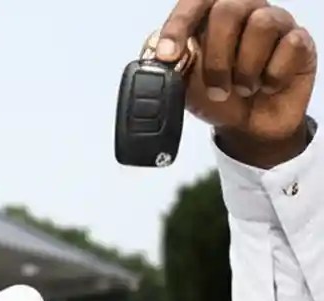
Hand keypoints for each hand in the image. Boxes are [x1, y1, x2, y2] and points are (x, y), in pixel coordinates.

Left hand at [157, 0, 316, 165]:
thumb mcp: (184, 86)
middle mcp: (243, 12)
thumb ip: (173, 65)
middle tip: (217, 89)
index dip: (179, 25)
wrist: (248, 127)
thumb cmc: (217, 98)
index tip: (168, 56)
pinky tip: (268, 86)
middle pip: (228, 9)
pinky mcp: (299, 40)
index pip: (195, 2)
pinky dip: (273, 75)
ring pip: (261, 24)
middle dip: (217, 57)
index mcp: (210, 18)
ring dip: (246, 68)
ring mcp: (274, 23)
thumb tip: (161, 53)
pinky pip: (290, 45)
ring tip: (244, 89)